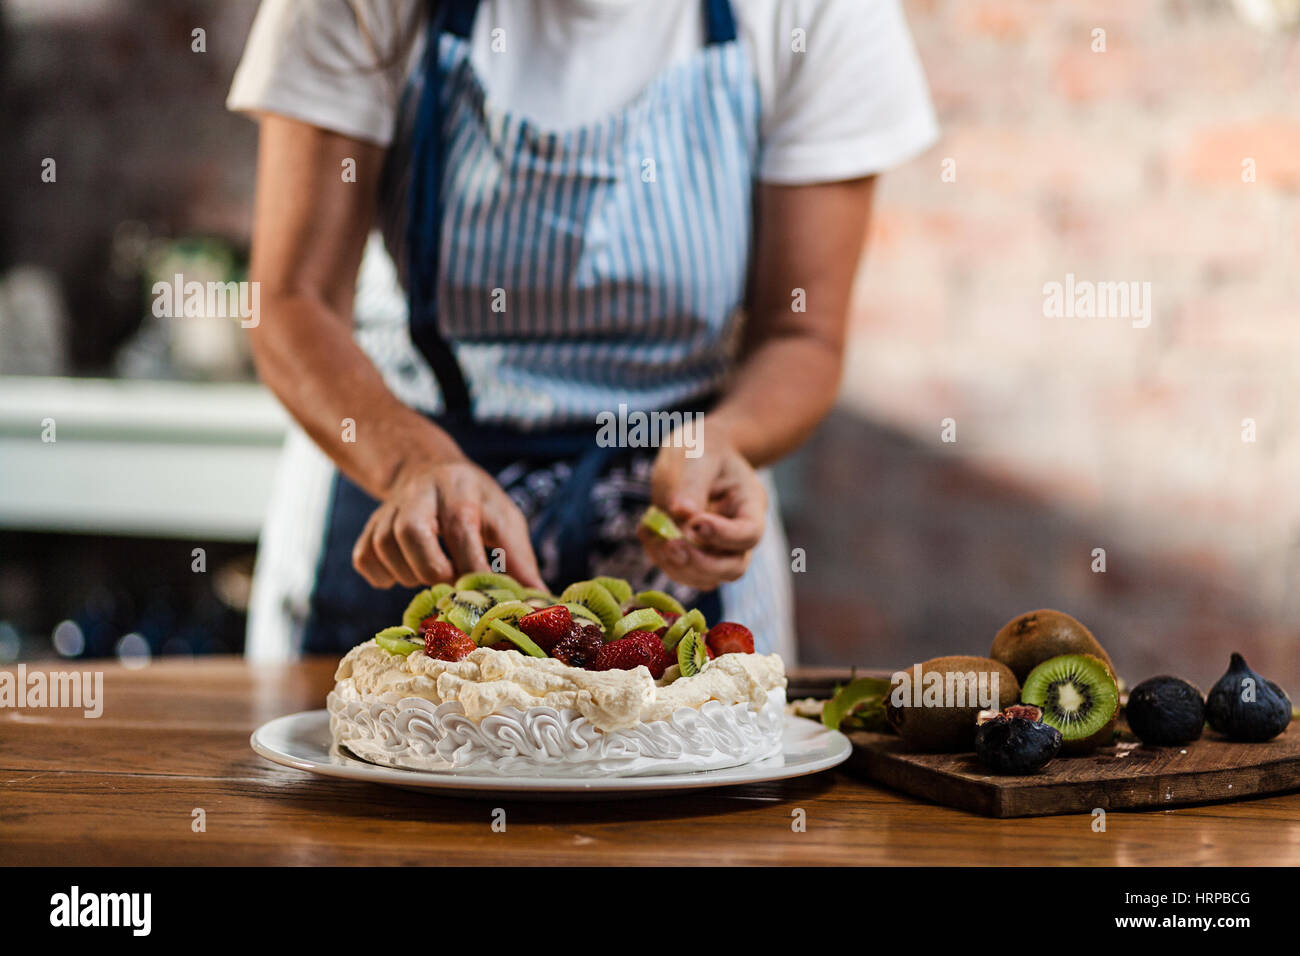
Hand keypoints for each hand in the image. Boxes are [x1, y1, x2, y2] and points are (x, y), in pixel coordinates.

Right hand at [351, 455, 543, 589]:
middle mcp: (419, 494)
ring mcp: (388, 510)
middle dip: (434, 570)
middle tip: (451, 586)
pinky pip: (365, 560)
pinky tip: (404, 573)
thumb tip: (540, 600)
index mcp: (459, 488)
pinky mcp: (368, 527)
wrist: (428, 471)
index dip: (470, 565)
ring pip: (385, 550)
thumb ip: (519, 559)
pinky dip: (383, 576)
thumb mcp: (504, 518)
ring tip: (433, 575)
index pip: (461, 526)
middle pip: (412, 533)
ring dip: (410, 575)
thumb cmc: (476, 504)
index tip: (482, 594)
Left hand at [638, 428, 766, 590]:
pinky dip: (661, 560)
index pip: (749, 534)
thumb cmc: (702, 448)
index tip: (693, 523)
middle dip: (700, 564)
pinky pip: (682, 572)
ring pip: (707, 578)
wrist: (693, 452)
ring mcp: (717, 547)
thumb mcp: (699, 455)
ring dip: (676, 566)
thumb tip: (682, 513)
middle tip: (671, 544)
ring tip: (652, 536)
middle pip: (733, 568)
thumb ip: (693, 484)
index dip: (722, 536)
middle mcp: (738, 533)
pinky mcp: (694, 552)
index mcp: (750, 505)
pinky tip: (647, 533)